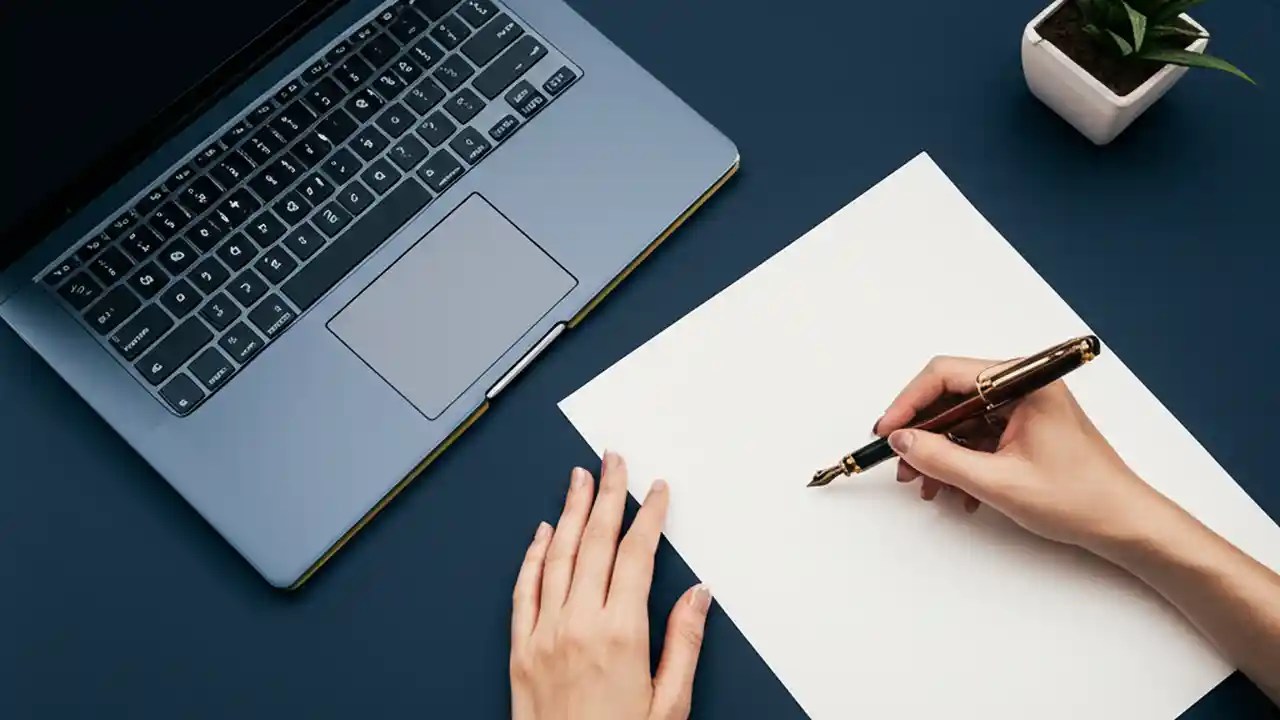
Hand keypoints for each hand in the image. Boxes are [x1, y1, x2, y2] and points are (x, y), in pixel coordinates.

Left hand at [510, 451, 712, 719]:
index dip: (648, 517)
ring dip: (568, 511)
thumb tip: (698, 594)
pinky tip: (541, 533)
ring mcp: (543, 634)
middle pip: (594, 542)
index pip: (636, 556)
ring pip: (556, 556)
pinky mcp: (519, 650)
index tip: (658, 492)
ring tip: (579, 478)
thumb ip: (684, 643)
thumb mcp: (669, 705)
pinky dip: (532, 556)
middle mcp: (578, 625)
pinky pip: (524, 589)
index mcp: (621, 635)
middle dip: (607, 495)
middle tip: (614, 460)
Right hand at [875, 356, 1175, 551]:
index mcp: (1025, 381)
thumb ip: (941, 458)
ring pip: (961, 419)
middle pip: (951, 396)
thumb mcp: (998, 481)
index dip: (908, 402)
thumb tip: (902, 441)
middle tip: (903, 464)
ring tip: (927, 485)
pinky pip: (978, 436)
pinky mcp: (1025, 428)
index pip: (946, 374)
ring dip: (939, 453)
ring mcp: (1025, 407)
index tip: (888, 431)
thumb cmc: (1080, 498)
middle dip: (922, 433)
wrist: (1124, 523)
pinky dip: (960, 461)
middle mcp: (1024, 385)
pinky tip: (956, 492)